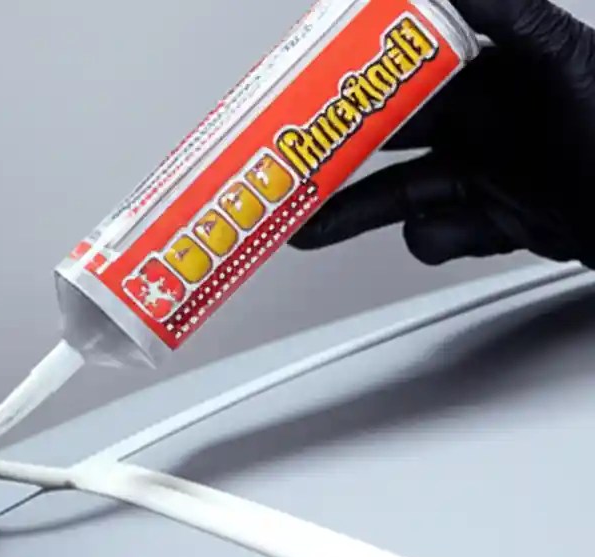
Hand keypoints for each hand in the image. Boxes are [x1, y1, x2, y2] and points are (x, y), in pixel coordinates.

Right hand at [290, 0, 594, 266]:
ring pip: (400, 191)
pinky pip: (441, 233)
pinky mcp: (505, 221)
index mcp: (497, 70)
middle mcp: (490, 120)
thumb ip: (505, 11)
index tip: (302, 92)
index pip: (405, 68)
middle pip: (389, 135)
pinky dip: (433, 241)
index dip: (351, 81)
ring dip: (348, 211)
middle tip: (285, 165)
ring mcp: (494, 173)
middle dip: (332, 154)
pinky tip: (441, 235)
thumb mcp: (564, 60)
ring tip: (303, 225)